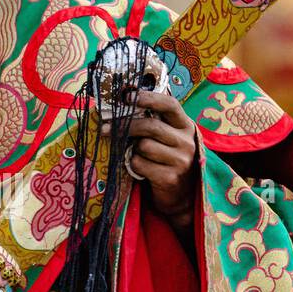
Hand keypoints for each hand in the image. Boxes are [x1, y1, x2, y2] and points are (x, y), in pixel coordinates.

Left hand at [103, 90, 198, 224]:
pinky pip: (140, 164)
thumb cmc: (166, 159)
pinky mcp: (171, 178)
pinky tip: (141, 170)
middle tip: (105, 128)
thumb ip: (153, 121)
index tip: (127, 96)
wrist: (180, 195)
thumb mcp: (166, 138)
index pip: (170, 105)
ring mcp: (181, 160)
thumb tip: (122, 102)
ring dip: (132, 151)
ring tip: (137, 156)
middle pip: (150, 126)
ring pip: (143, 146)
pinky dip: (134, 166)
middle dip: (125, 126)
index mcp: (185, 126)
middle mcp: (187, 141)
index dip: (148, 98)